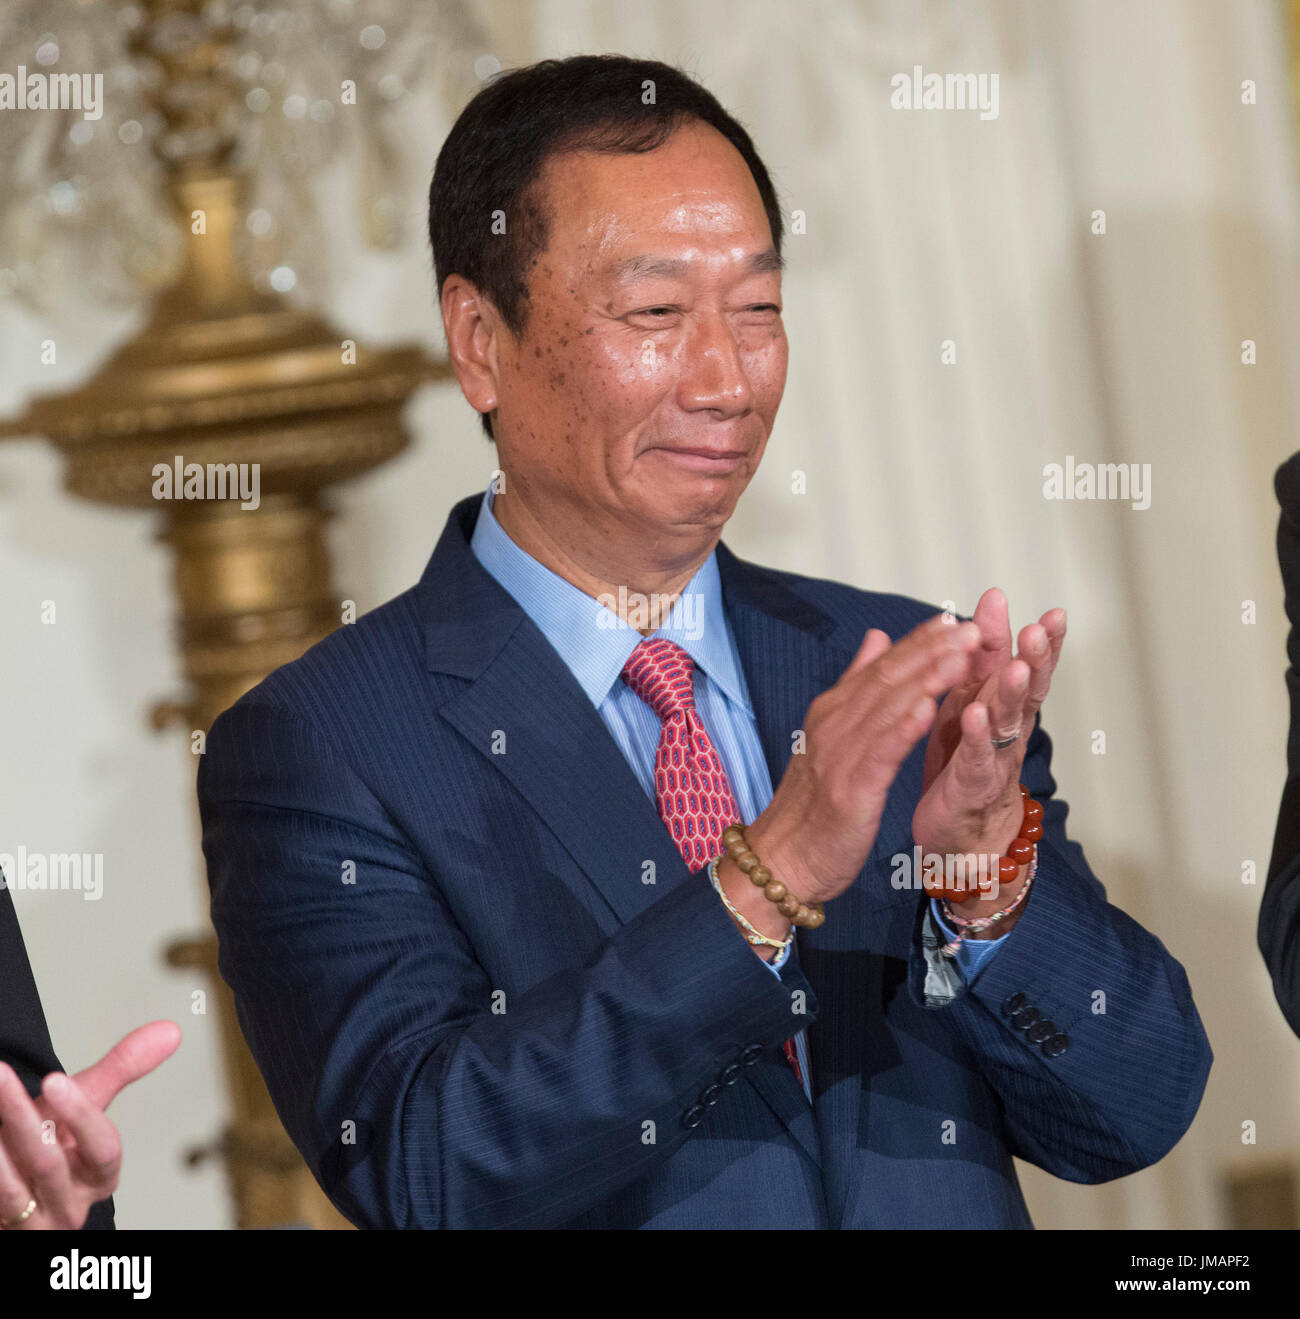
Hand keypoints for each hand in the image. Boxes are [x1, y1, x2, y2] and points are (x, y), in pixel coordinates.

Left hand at [0, 1020, 180, 1228]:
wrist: (15, 1187)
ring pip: (10, 1191)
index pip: (103, 1149)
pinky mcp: (3, 1230)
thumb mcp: (86, 1106)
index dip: (81, 1115)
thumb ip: (122, 1069)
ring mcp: (31, 1222)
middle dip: (21, 1116)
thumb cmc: (51, 1143)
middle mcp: (68, 1204)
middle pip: (49, 1164)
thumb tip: (170, 1031)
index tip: (55, 1080)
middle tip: (2, 1077)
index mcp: (99, 1176)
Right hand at [742, 613, 981, 906]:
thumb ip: (856, 684)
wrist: (783, 858)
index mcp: (834, 711)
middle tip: (972, 629)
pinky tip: (927, 710)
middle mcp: (834, 725)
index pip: (882, 666)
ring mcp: (838, 755)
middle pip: (888, 678)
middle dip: (931, 651)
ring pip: (887, 708)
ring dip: (926, 680)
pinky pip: (879, 753)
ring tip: (961, 658)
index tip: (955, 620)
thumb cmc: (812, 803)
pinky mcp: (848, 790)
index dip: (919, 641)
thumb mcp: (832, 735)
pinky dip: (902, 728)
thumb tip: (878, 637)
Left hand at [911, 588, 1065, 903]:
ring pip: (1007, 722)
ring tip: (1015, 665)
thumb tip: (992, 602)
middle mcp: (1007, 731)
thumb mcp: (972, 698)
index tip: (1053, 612)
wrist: (961, 834)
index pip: (1026, 667)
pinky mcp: (970, 785)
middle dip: (1036, 660)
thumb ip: (982, 656)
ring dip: (1011, 693)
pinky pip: (975, 758)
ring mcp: (993, 759)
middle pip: (1027, 691)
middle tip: (1041, 630)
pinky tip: (974, 715)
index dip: (1040, 642)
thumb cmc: (965, 761)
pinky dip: (976, 737)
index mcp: (1003, 706)